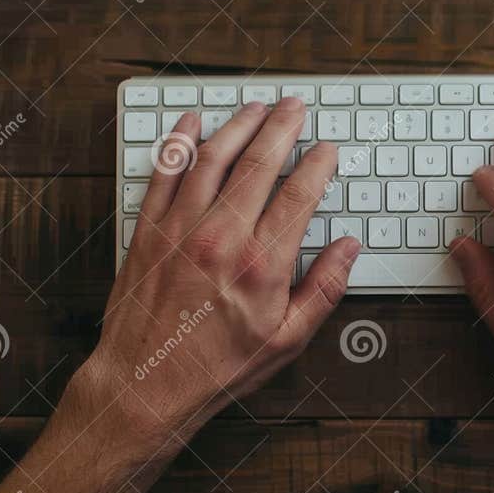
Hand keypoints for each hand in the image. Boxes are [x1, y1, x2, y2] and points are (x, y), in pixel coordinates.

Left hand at [78, 98, 359, 433]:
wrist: (146, 384)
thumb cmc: (217, 366)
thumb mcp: (287, 339)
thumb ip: (324, 289)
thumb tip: (347, 249)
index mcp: (262, 263)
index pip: (299, 194)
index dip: (318, 165)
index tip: (326, 150)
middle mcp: (221, 236)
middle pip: (259, 162)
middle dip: (281, 127)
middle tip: (294, 108)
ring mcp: (181, 228)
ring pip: (212, 157)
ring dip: (237, 126)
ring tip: (255, 108)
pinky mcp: (149, 231)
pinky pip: (165, 172)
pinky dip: (179, 142)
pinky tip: (191, 123)